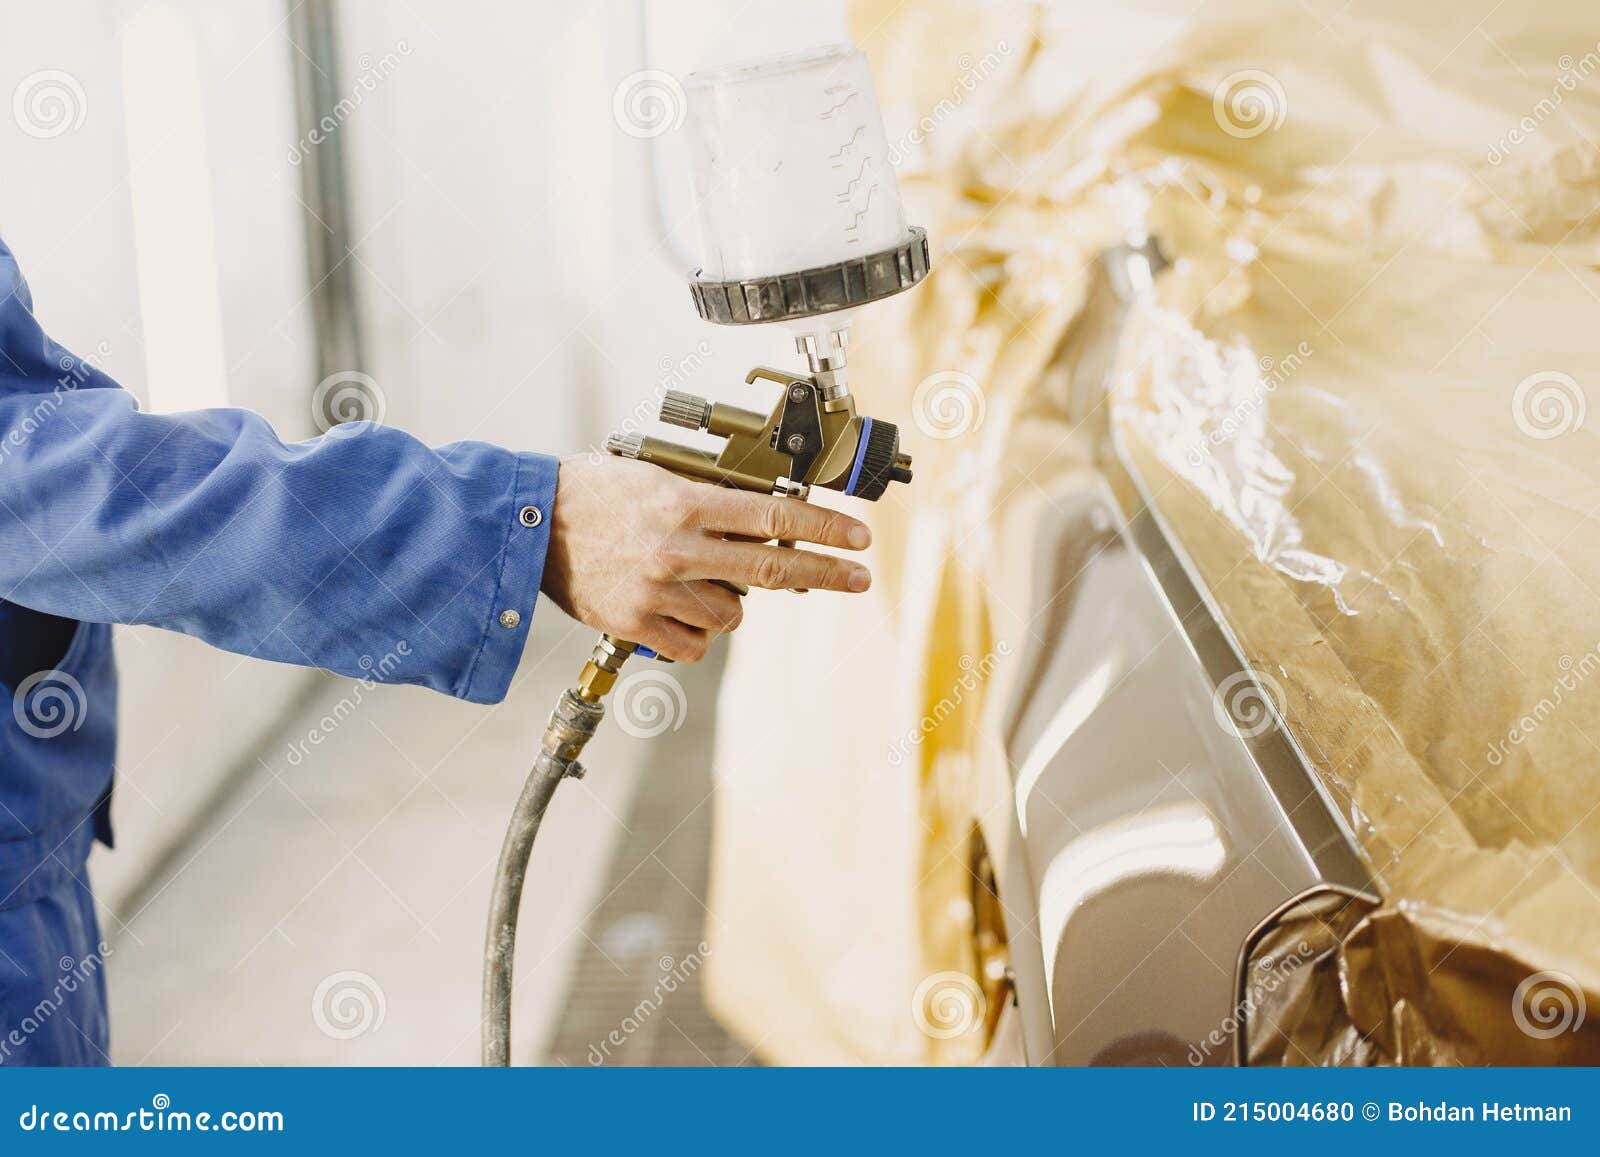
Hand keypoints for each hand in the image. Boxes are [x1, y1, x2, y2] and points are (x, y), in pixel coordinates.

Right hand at [539, 454, 872, 661]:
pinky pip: (694, 644)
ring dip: (732, 601)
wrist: (528, 525)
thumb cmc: (591, 492)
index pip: (775, 518)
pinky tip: (680, 611)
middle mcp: (678, 549)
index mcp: (685, 504)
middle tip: (859, 577)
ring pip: (732, 613)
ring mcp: (658, 591)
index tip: (858, 538)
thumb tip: (763, 521)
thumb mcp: (656, 477)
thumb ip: (709, 500)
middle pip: (773, 570)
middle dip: (827, 573)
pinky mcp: (637, 624)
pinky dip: (697, 632)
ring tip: (700, 581)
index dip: (825, 529)